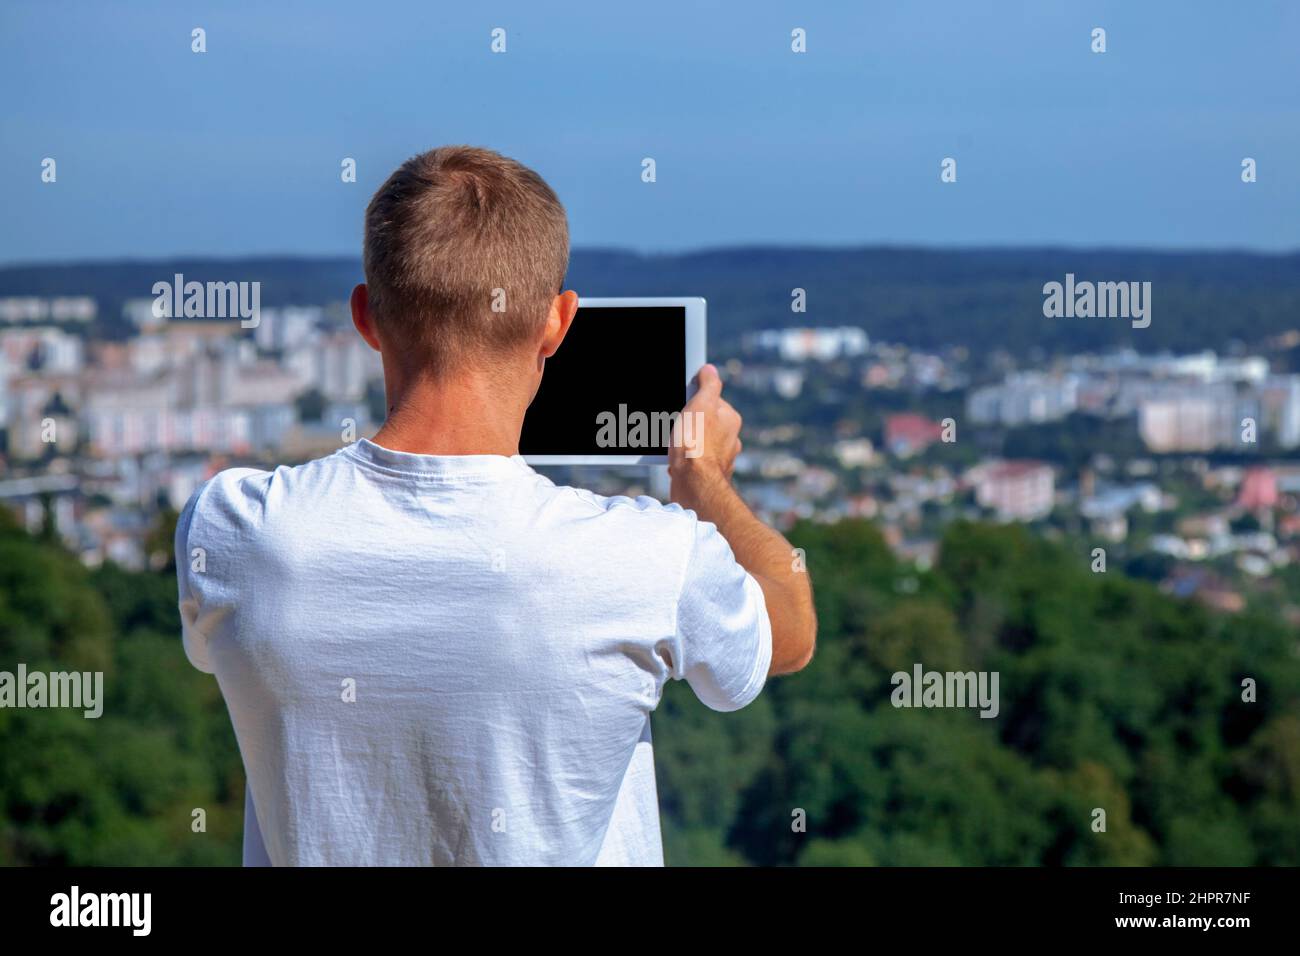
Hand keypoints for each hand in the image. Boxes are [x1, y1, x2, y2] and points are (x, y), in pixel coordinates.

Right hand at [669, 364, 741, 505]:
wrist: (694, 484)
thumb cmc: (696, 444)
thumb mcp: (701, 404)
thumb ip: (708, 385)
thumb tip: (710, 370)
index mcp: (730, 420)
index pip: (712, 400)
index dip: (695, 400)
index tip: (683, 404)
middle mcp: (730, 439)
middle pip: (705, 421)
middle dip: (689, 423)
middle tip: (676, 425)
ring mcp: (720, 458)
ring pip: (698, 442)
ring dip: (685, 443)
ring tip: (673, 445)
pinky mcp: (708, 474)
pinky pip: (693, 461)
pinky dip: (684, 460)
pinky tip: (675, 461)